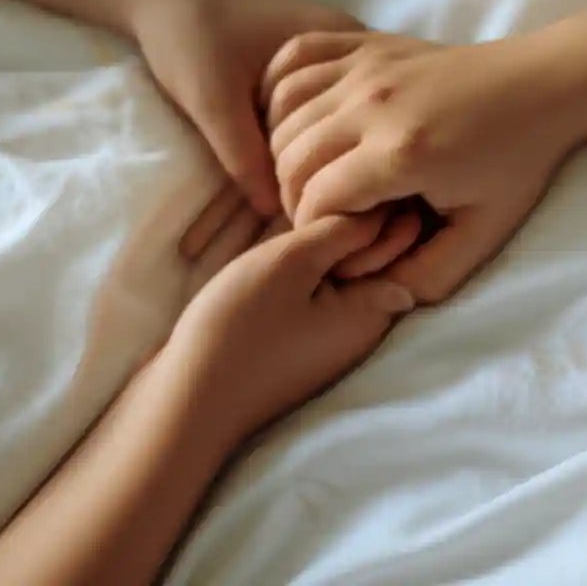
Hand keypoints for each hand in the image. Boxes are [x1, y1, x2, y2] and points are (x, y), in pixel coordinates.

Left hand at [128, 0, 362, 214]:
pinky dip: (308, 138)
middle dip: (344, 161)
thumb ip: (244, 157)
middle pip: (361, 119)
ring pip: (339, 119)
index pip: (376, 111)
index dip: (362, 159)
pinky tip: (295, 170)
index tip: (346, 206)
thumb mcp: (214, 100)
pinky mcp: (311, 68)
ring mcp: (334, 56)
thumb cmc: (190, 34)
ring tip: (311, 197)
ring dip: (324, 152)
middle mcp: (353, 46)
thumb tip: (277, 213)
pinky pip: (320, 112)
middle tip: (327, 213)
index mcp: (347, 40)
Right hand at [165, 214, 414, 442]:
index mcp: (375, 309)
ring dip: (324, 247)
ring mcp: (331, 340)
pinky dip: (305, 271)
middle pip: (375, 259)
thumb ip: (345, 234)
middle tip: (313, 202)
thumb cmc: (240, 328)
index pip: (400, 243)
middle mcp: (363, 329)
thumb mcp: (292, 263)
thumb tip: (397, 216)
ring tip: (293, 221)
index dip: (379, 206)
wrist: (186, 402)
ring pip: (343, 274)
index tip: (348, 184)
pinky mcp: (301, 345)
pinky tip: (279, 255)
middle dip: (352, 226)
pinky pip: (317, 295)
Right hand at [261, 31, 577, 302]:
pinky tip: (299, 119)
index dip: (313, 228)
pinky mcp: (366, 43)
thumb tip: (380, 294)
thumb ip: (432, 275)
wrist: (541, 86)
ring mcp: (367, 67)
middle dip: (295, 194)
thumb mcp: (484, 234)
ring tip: (315, 172)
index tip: (336, 236)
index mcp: (402, 153)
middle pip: (290, 157)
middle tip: (324, 210)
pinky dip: (282, 92)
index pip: (315, 199)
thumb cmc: (515, 161)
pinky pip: (293, 60)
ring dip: (286, 149)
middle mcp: (374, 104)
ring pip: (283, 112)